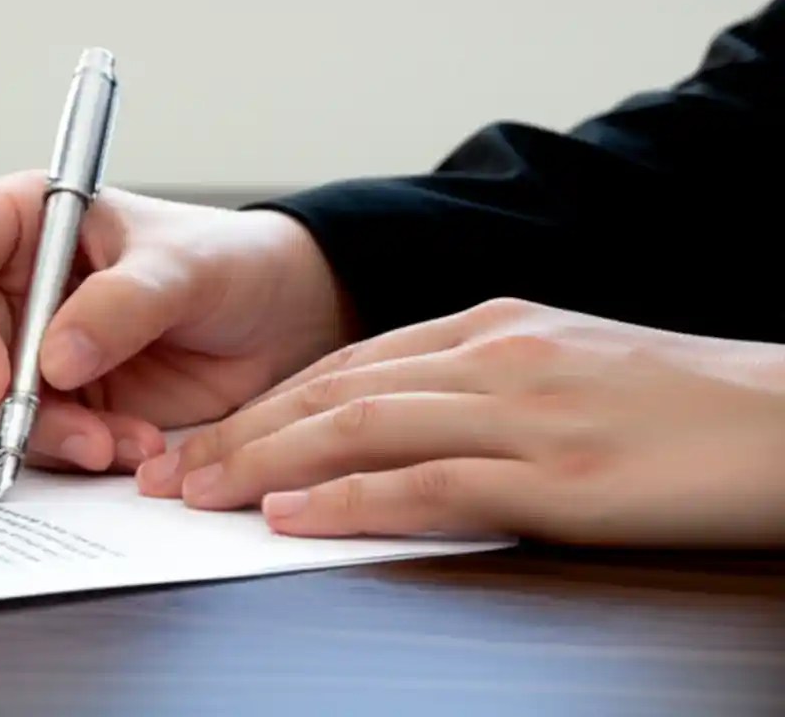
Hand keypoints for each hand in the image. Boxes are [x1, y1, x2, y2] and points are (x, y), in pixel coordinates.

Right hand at [0, 170, 353, 472]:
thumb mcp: (186, 270)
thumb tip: (52, 361)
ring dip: (48, 437)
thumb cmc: (233, 263)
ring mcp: (33, 349)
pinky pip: (36, 440)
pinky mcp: (62, 402)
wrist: (283, 320)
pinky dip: (77, 453)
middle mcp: (14, 286)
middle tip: (76, 430)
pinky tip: (134, 446)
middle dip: (7, 401)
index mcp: (25, 223)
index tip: (0, 378)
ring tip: (123, 441)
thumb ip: (121, 306)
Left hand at [138, 298, 784, 547]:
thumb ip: (474, 386)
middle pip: (334, 390)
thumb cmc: (676, 404)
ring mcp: (525, 412)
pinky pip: (427, 483)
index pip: (346, 362)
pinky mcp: (559, 475)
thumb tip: (385, 427)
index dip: (265, 404)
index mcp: (493, 328)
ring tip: (199, 493)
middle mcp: (496, 357)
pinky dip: (348, 501)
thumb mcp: (561, 370)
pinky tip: (291, 518)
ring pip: (361, 428)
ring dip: (266, 463)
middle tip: (171, 470)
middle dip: (241, 434)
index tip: (207, 436)